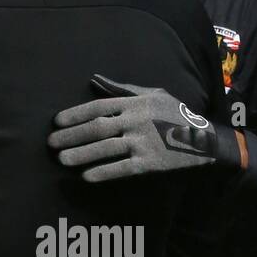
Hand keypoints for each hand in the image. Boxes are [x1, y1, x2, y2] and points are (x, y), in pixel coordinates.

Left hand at [49, 75, 235, 182]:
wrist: (205, 140)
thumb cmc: (176, 115)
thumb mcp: (152, 94)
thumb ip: (122, 90)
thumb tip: (95, 79)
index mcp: (135, 103)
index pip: (98, 107)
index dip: (75, 114)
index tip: (56, 122)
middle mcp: (136, 120)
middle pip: (97, 128)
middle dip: (71, 136)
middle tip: (51, 144)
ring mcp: (143, 142)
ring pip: (105, 148)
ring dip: (81, 154)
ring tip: (62, 160)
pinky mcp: (150, 162)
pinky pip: (122, 168)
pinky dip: (103, 172)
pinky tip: (87, 176)